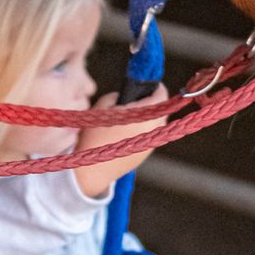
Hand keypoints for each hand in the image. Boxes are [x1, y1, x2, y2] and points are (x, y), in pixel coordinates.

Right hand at [74, 83, 169, 198]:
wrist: (92, 170)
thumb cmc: (95, 136)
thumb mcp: (103, 106)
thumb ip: (119, 96)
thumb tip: (126, 97)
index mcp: (146, 114)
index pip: (162, 94)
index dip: (155, 87)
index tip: (147, 84)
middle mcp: (154, 129)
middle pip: (161, 110)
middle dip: (150, 103)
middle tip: (134, 101)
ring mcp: (152, 143)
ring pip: (156, 123)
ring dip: (147, 117)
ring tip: (128, 117)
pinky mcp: (146, 154)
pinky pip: (149, 135)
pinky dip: (142, 130)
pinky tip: (125, 132)